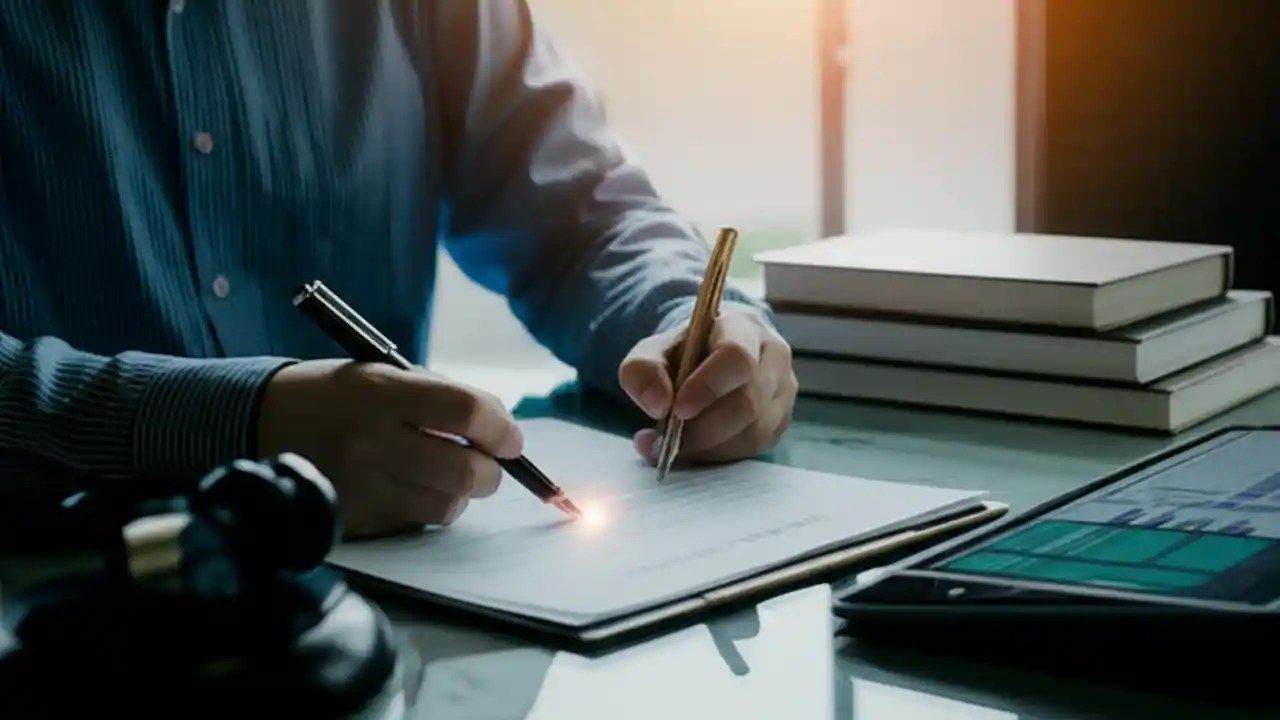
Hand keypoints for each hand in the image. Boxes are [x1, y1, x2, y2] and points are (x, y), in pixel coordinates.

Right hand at [255, 360, 522, 537]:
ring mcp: (362, 485)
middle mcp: (373, 441)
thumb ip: (444, 399)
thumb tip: (501, 430)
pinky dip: (427, 508)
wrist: (263, 420)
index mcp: (384, 392)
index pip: (464, 412)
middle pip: (465, 471)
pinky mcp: (354, 518)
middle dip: (491, 471)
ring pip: (447, 506)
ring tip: (446, 475)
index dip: (500, 428)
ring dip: (460, 493)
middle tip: (488, 464)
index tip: (510, 439)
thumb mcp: (386, 375)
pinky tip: (412, 488)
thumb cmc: (340, 394)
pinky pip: (415, 523)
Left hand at [618, 308, 797, 464]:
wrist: (712, 355)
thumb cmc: (685, 351)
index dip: (708, 387)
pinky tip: (694, 450)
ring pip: (753, 431)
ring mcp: (783, 392)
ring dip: (708, 447)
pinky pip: (754, 448)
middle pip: (748, 402)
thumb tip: (657, 405)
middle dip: (703, 429)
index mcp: (744, 328)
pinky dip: (719, 455)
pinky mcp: (780, 422)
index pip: (737, 357)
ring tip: (672, 448)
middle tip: (665, 441)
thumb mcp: (653, 350)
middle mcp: (774, 358)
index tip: (676, 410)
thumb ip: (644, 369)